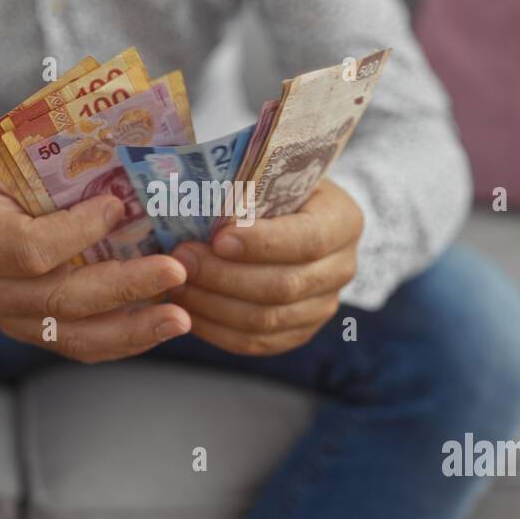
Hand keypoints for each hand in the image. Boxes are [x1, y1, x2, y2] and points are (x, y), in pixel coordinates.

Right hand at [0, 159, 190, 362]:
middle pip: (63, 299)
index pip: (29, 250)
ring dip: (134, 328)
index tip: (116, 207)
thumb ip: (54, 168)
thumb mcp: (3, 165)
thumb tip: (129, 151)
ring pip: (76, 335)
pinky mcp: (32, 333)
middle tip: (176, 270)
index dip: (76, 232)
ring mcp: (10, 319)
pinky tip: (161, 325)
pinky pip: (80, 345)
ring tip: (180, 316)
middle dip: (126, 286)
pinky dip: (124, 339)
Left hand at [168, 178, 360, 355]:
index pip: (308, 240)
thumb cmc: (274, 187)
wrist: (291, 215)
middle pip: (284, 286)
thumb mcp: (271, 176)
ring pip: (267, 320)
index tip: (218, 239)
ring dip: (213, 304)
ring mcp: (323, 306)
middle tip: (181, 261)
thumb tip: (199, 205)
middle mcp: (342, 268)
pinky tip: (186, 310)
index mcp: (343, 221)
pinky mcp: (298, 332)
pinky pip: (255, 343)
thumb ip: (247, 190)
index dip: (262, 244)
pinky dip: (216, 329)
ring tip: (176, 285)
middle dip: (225, 276)